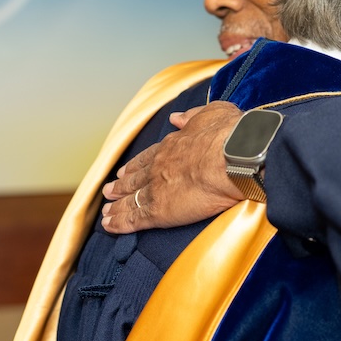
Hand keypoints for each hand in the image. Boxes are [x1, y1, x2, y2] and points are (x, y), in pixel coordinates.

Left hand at [100, 101, 245, 233]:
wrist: (234, 157)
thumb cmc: (230, 136)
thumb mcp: (212, 114)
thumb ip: (192, 116)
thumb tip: (177, 118)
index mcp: (171, 146)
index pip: (147, 158)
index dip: (135, 166)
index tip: (125, 171)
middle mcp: (159, 167)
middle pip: (134, 179)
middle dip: (120, 186)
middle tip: (109, 191)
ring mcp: (157, 189)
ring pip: (130, 200)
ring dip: (116, 206)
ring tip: (107, 212)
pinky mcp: (160, 211)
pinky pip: (134, 219)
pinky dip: (120, 223)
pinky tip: (110, 226)